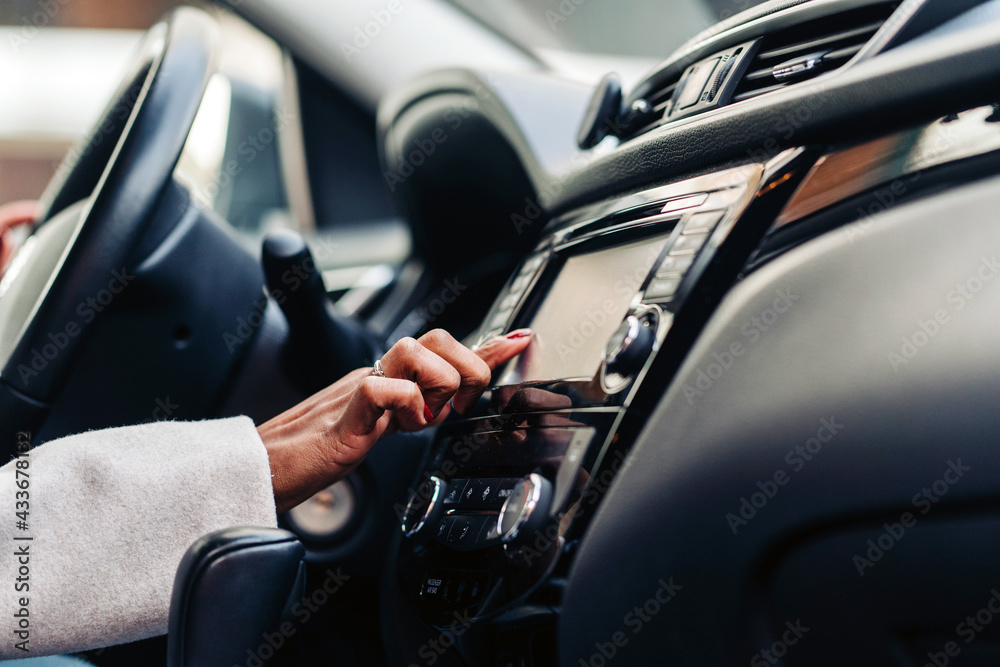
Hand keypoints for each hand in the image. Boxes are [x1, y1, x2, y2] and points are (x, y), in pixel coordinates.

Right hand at [259, 329, 531, 512]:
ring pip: (414, 349)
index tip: (522, 339)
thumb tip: (439, 408)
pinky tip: (403, 426)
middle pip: (436, 337)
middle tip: (455, 409)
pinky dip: (405, 405)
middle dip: (465, 369)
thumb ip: (406, 411)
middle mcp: (376, 374)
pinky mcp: (344, 416)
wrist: (264, 468)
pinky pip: (382, 387)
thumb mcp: (377, 430)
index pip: (443, 350)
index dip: (487, 344)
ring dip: (436, 385)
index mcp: (388, 378)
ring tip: (426, 418)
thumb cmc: (315, 451)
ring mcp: (359, 390)